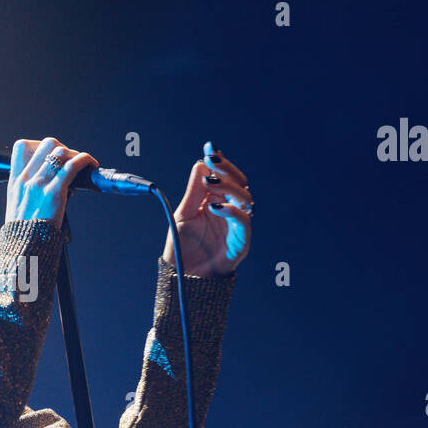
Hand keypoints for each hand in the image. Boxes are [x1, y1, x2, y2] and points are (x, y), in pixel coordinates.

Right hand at [4, 136, 98, 226]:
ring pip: (61, 152)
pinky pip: (72, 167)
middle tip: (71, 160)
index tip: (52, 154)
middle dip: (63, 148)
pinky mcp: (53, 193)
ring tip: (83, 165)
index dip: (40, 145)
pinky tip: (91, 165)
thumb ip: (30, 192)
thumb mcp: (19, 207)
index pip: (22, 147)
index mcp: (15, 182)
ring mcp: (38, 185)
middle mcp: (26, 179)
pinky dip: (85, 160)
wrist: (23, 249)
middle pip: (46, 144)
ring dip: (76, 154)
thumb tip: (54, 183)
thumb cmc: (24, 233)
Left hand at [161, 141, 251, 277]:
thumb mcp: (184, 215)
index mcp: (216, 202)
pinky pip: (243, 221)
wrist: (182, 278)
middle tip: (212, 161)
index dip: (219, 163)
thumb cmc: (182, 248)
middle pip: (238, 183)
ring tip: (209, 183)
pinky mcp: (241, 241)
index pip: (223, 177)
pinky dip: (231, 211)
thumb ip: (194, 191)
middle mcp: (229, 211)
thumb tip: (201, 164)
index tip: (210, 149)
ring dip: (229, 187)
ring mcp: (237, 226)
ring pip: (245, 198)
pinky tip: (214, 206)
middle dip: (226, 170)